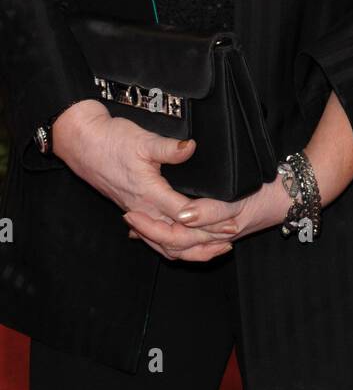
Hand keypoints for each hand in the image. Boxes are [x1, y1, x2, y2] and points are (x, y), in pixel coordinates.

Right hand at [51, 100, 227, 259]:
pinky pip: (154, 239)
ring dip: (191, 249)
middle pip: (177, 238)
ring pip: (164, 244)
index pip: (184, 216)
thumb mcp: (143, 139)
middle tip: (230, 237)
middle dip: (206, 241)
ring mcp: (137, 213)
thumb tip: (191, 147)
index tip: (231, 220)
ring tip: (215, 248)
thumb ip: (169, 148)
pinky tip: (184, 246)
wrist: (83, 144)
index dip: (210, 221)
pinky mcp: (133, 211)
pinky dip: (172, 246)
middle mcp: (142, 209)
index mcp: (149, 193)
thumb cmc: (112, 141)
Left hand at [124, 174, 289, 261]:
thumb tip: (182, 216)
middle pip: (174, 244)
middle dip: (150, 234)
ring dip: (160, 238)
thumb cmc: (269, 193)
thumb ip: (211, 209)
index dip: (150, 228)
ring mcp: (219, 233)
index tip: (132, 215)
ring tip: (140, 229)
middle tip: (130, 221)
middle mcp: (214, 236)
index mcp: (214, 230)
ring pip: (182, 244)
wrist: (294, 194)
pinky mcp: (224, 226)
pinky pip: (193, 237)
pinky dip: (177, 235)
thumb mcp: (239, 199)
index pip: (173, 236)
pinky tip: (170, 224)